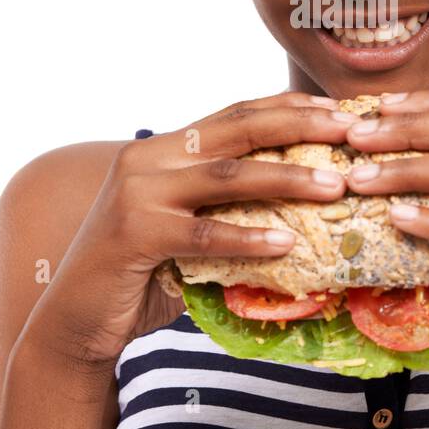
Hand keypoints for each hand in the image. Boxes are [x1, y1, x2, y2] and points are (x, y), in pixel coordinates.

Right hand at [21, 91, 353, 375]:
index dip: (292, 107)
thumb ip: (230, 210)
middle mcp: (150, 158)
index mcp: (167, 149)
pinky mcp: (134, 233)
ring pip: (227, 175)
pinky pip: (202, 233)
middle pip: (238, 128)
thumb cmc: (143, 278)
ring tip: (335, 186)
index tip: (344, 110)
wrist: (75, 321)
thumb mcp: (191, 231)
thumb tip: (309, 213)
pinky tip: (286, 243)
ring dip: (287, 177)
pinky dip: (247, 238)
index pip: (239, 113)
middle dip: (301, 125)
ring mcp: (138, 192)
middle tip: (353, 131)